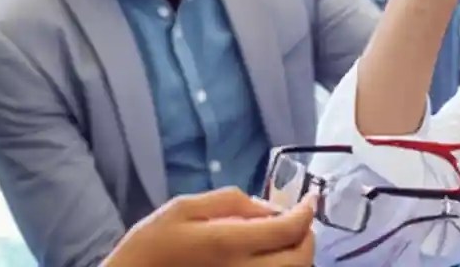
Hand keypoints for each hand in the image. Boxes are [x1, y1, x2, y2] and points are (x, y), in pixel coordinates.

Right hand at [103, 188, 316, 266]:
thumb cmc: (149, 246)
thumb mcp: (182, 208)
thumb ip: (229, 202)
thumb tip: (267, 206)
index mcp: (229, 243)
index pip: (288, 229)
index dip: (306, 212)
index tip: (310, 199)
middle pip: (300, 260)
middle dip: (308, 237)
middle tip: (301, 221)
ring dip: (298, 257)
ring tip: (285, 239)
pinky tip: (269, 259)